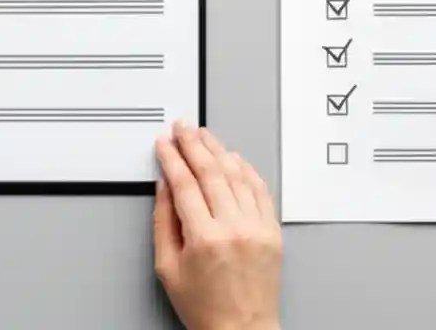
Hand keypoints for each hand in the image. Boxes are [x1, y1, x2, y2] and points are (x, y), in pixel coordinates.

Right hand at [154, 123, 281, 329]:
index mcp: (204, 238)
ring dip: (219, 150)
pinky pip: (261, 190)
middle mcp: (234, 228)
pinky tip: (235, 158)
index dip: (172, 158)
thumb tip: (165, 186)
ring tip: (205, 136)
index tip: (164, 144)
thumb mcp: (168, 268)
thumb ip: (163, 222)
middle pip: (211, 171)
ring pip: (237, 175)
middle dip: (193, 144)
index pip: (184, 183)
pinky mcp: (273, 232)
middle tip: (182, 128)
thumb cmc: (204, 307)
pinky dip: (247, 170)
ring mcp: (257, 228)